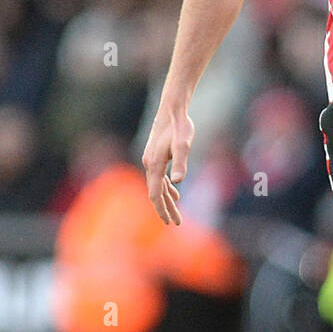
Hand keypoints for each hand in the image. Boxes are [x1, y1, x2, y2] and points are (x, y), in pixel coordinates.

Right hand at [142, 103, 194, 224]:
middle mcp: (149, 164)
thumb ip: (181, 163)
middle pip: (156, 192)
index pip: (155, 194)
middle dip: (166, 208)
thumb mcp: (183, 144)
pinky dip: (166, 187)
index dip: (162, 209)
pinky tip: (174, 193)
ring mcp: (150, 160)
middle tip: (176, 223)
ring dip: (166, 199)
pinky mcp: (155, 156)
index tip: (169, 222)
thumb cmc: (180, 126)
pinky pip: (159, 177)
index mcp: (154, 164)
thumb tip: (178, 181)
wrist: (172, 109)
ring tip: (176, 213)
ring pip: (157, 185)